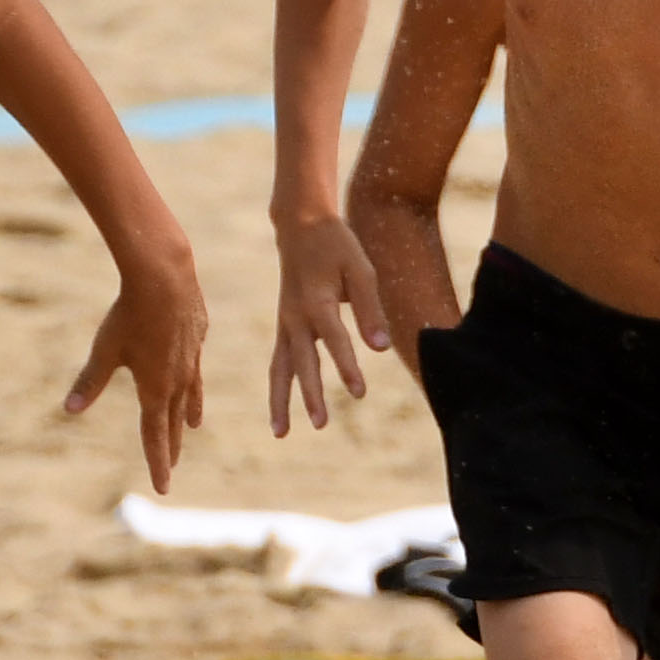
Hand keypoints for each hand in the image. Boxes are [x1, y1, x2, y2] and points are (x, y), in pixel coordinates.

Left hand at [66, 255, 208, 493]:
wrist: (165, 275)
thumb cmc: (129, 314)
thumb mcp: (104, 349)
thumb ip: (90, 381)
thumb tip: (70, 409)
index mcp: (156, 389)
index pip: (156, 436)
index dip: (158, 463)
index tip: (163, 487)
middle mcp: (179, 379)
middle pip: (175, 420)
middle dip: (172, 445)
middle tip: (173, 467)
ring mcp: (193, 357)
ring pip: (192, 394)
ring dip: (190, 414)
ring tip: (194, 427)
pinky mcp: (199, 334)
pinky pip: (196, 362)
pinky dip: (193, 375)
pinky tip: (191, 371)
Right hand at [267, 212, 389, 436]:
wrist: (301, 226)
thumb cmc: (337, 246)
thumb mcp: (360, 269)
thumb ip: (370, 309)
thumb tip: (382, 350)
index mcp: (316, 300)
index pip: (334, 339)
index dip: (347, 366)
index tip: (359, 393)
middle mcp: (295, 316)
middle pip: (301, 361)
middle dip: (310, 393)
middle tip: (321, 424)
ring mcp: (285, 323)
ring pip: (279, 368)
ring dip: (281, 400)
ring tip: (281, 433)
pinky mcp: (284, 326)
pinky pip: (277, 362)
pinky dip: (277, 387)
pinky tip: (281, 413)